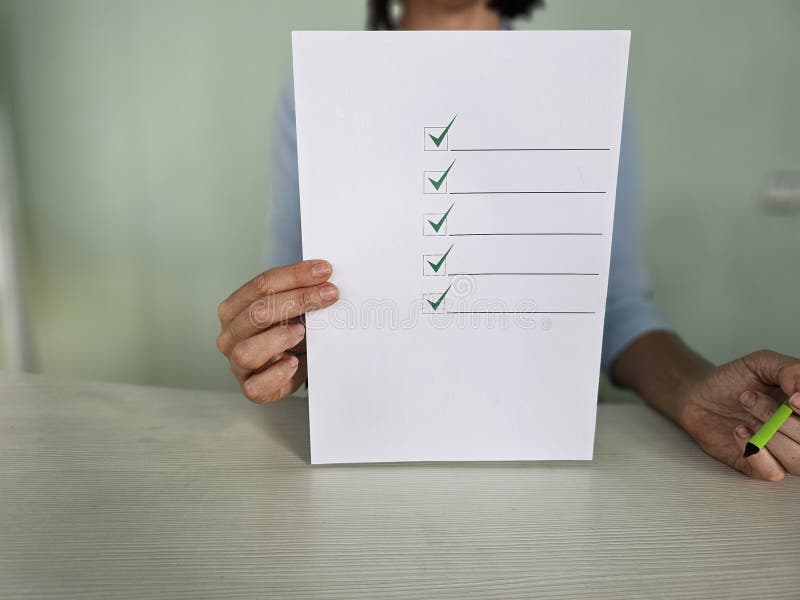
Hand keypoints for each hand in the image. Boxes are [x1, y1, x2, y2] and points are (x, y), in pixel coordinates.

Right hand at [216, 260, 337, 403]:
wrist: (290, 366)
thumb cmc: (287, 333)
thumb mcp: (290, 309)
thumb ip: (299, 292)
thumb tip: (324, 275)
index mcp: (234, 308)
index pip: (262, 285)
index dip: (295, 275)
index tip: (324, 271)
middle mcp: (230, 335)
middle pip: (258, 312)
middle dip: (298, 300)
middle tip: (329, 294)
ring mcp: (236, 363)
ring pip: (248, 351)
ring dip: (279, 338)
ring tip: (303, 331)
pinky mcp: (250, 388)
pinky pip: (256, 386)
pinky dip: (276, 375)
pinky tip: (293, 363)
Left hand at [679, 350, 799, 480]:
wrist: (699, 394)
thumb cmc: (733, 379)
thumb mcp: (762, 362)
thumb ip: (789, 370)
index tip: (792, 399)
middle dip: (779, 418)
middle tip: (750, 399)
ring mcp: (783, 452)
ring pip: (798, 461)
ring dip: (769, 436)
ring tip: (746, 417)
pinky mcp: (761, 466)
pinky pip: (773, 472)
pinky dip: (756, 453)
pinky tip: (740, 432)